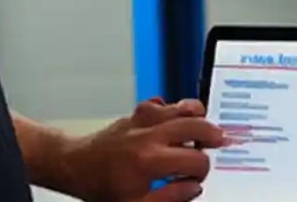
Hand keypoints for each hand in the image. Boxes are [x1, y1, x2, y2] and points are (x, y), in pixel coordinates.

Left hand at [62, 97, 226, 201]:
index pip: (195, 160)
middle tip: (220, 142)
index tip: (196, 178)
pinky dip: (174, 109)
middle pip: (195, 125)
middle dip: (212, 135)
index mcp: (150, 161)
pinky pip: (162, 103)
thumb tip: (193, 187)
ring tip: (205, 127)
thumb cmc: (103, 188)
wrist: (77, 167)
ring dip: (198, 116)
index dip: (202, 171)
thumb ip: (170, 197)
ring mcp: (142, 121)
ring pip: (181, 107)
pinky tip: (177, 119)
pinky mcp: (137, 114)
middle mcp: (148, 136)